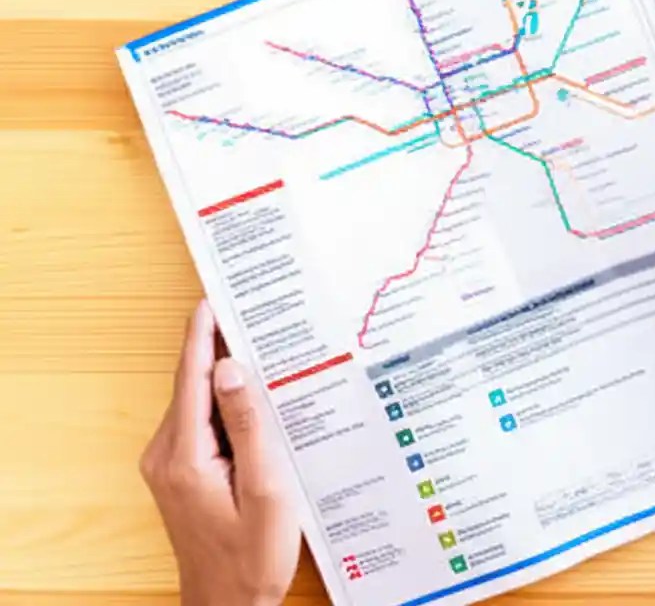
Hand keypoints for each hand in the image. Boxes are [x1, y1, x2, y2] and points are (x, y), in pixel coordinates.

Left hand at [140, 300, 299, 605]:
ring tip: (267, 354)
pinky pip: (203, 425)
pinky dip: (228, 409)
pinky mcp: (181, 474)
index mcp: (185, 455)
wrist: (228, 605)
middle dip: (224, 351)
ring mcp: (170, 465)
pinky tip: (258, 405)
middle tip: (257, 319)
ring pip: (201, 405)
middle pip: (196, 386)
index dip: (203, 335)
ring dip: (229, 381)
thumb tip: (233, 370)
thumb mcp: (265, 489)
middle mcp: (167, 455)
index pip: (192, 377)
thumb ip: (248, 426)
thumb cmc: (253, 557)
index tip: (212, 299)